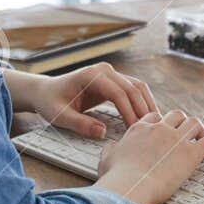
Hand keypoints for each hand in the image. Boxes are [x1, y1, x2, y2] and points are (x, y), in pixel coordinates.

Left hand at [25, 63, 159, 138]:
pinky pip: (133, 90)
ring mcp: (111, 73)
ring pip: (137, 87)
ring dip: (147, 104)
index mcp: (91, 75)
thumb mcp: (60, 116)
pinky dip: (143, 102)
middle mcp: (104, 70)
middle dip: (143, 109)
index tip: (135, 129)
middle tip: (153, 130)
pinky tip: (149, 117)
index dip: (129, 112)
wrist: (46, 91)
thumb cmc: (51, 102)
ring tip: (156, 124)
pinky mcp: (114, 81)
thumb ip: (80, 124)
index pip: (118, 93)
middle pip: (132, 88)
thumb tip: (102, 132)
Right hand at [93, 110, 203, 203]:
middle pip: (177, 115)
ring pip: (195, 123)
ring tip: (203, 139)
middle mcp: (159, 129)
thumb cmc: (116, 178)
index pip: (156, 117)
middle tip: (187, 134)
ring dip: (200, 130)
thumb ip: (111, 149)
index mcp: (140, 129)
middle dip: (183, 123)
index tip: (167, 131)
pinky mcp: (190, 154)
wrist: (128, 187)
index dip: (163, 124)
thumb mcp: (106, 158)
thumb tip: (111, 147)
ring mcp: (176, 139)